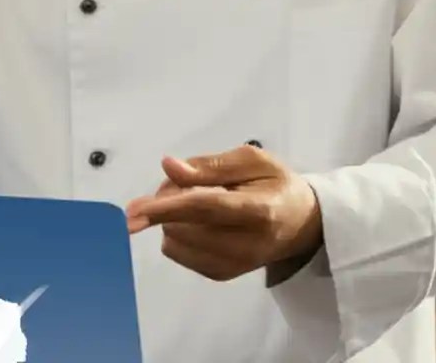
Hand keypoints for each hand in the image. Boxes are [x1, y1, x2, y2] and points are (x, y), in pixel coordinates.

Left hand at [125, 145, 322, 281]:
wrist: (302, 225)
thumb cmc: (275, 185)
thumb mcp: (252, 161)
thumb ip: (209, 166)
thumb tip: (168, 167)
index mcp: (259, 211)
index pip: (205, 209)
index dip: (166, 207)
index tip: (132, 211)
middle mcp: (247, 245)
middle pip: (183, 227)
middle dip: (168, 201)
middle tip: (185, 182)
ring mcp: (234, 265)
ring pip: (174, 242)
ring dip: (169, 218)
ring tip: (195, 200)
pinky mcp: (222, 274)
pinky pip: (177, 253)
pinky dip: (176, 233)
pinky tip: (196, 222)